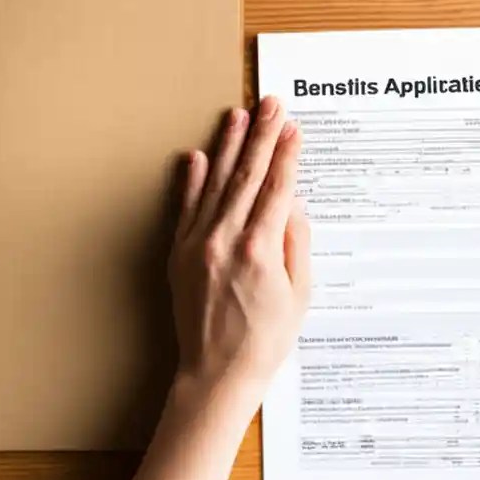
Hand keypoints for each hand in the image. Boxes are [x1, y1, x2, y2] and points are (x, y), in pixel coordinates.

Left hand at [167, 96, 309, 399]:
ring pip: (216, 184)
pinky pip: (187, 209)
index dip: (287, 154)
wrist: (217, 374)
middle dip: (262, 136)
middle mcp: (225, 240)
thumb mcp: (300, 294)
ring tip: (238, 117)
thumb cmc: (265, 341)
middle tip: (271, 104)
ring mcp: (198, 245)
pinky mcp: (179, 255)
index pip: (278, 188)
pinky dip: (193, 182)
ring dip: (229, 148)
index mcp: (260, 250)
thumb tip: (292, 204)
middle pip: (247, 176)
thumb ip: (296, 243)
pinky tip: (200, 157)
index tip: (293, 128)